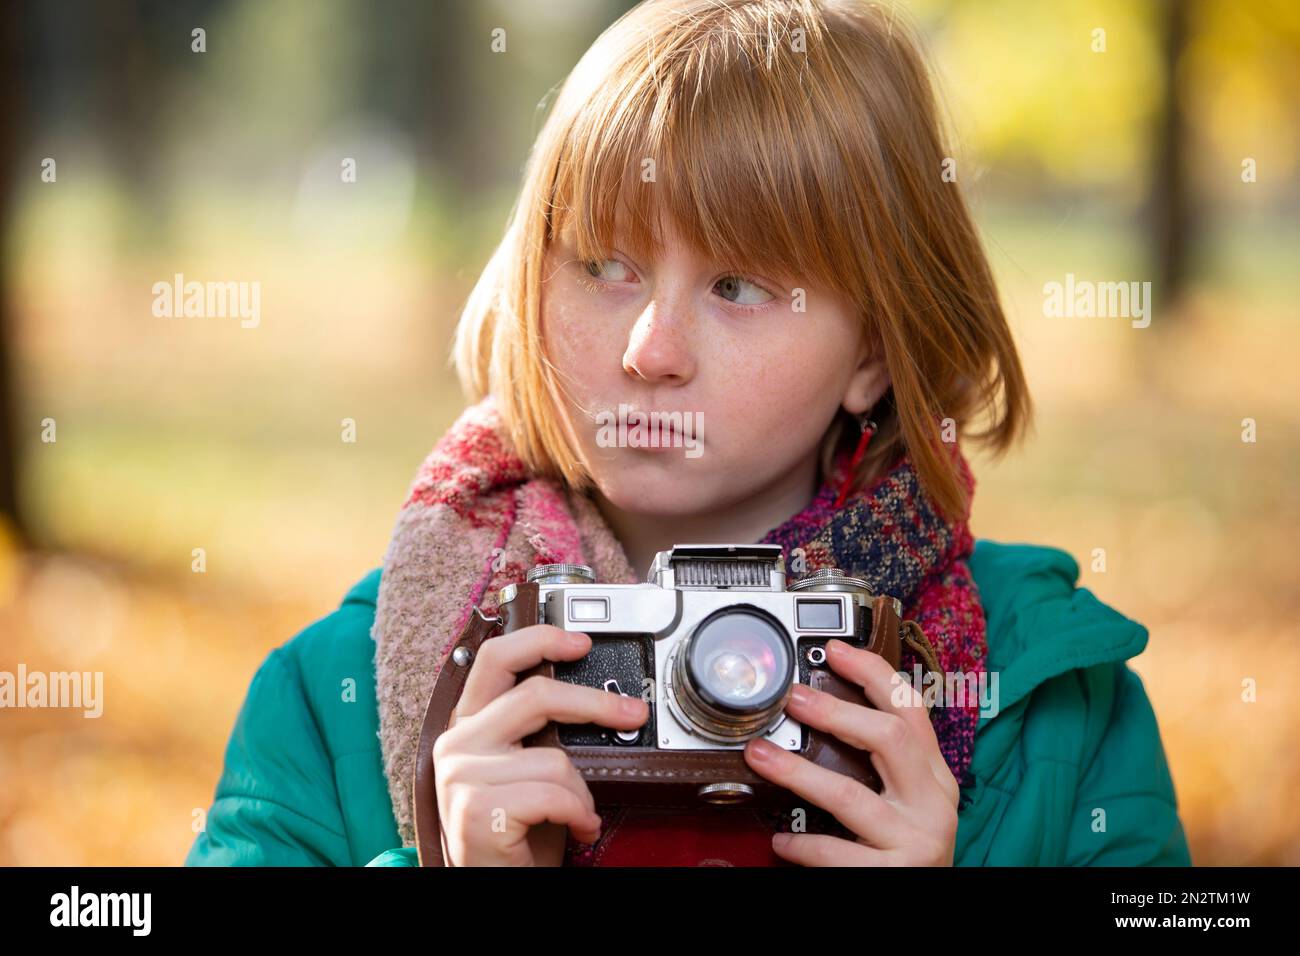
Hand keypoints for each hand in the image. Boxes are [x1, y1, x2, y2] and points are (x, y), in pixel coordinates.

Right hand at [432, 624, 649, 865]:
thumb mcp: (519, 768)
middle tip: (631, 713)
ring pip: (554, 758)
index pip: (495, 659)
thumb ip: (532, 729)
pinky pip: (554, 795)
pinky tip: (578, 828)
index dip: (540, 640)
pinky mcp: (477, 811)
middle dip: (595, 704)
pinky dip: (579, 814)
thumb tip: (587, 692)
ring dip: (582, 791)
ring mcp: (463, 776)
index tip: (581, 642)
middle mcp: (457, 743)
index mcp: (467, 723)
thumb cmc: (515, 829)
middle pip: (535, 696)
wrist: (493, 883)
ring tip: (580, 812)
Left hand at [743, 638, 959, 865]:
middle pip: (889, 738)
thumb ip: (883, 764)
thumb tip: (823, 714)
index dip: (873, 674)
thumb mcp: (910, 801)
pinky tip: (780, 840)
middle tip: (792, 698)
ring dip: (797, 773)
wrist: (930, 911)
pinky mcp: (895, 876)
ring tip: (759, 756)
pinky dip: (803, 844)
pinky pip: (838, 854)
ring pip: (850, 796)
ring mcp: (916, 840)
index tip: (835, 650)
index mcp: (935, 777)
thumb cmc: (907, 850)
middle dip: (836, 713)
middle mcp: (932, 804)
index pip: (910, 710)